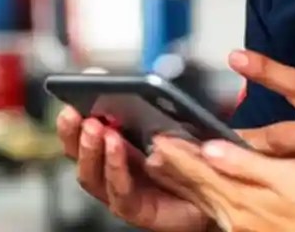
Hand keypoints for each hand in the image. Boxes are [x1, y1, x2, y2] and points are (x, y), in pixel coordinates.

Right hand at [56, 105, 211, 231]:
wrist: (222, 190)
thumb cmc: (198, 157)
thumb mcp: (178, 122)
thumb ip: (158, 107)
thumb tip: (140, 84)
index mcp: (117, 143)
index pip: (84, 131)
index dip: (74, 115)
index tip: (72, 94)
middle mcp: (113, 168)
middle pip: (79, 154)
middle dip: (73, 132)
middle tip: (76, 112)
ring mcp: (122, 191)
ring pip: (92, 175)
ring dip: (92, 150)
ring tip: (98, 128)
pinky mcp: (138, 210)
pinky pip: (120, 193)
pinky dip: (116, 170)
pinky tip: (118, 148)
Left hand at [153, 135, 294, 231]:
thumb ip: (252, 164)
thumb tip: (214, 147)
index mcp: (250, 197)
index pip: (205, 168)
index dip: (180, 152)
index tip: (159, 137)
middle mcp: (243, 216)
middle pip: (201, 187)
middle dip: (176, 168)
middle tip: (152, 150)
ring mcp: (250, 229)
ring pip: (210, 202)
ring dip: (186, 184)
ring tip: (167, 167)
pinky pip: (223, 213)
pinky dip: (207, 198)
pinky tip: (207, 193)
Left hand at [230, 51, 294, 231]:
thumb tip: (243, 84)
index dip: (266, 68)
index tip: (236, 56)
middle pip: (282, 134)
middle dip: (242, 143)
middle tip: (207, 146)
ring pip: (286, 169)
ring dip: (250, 173)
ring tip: (218, 173)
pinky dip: (272, 199)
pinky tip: (249, 203)